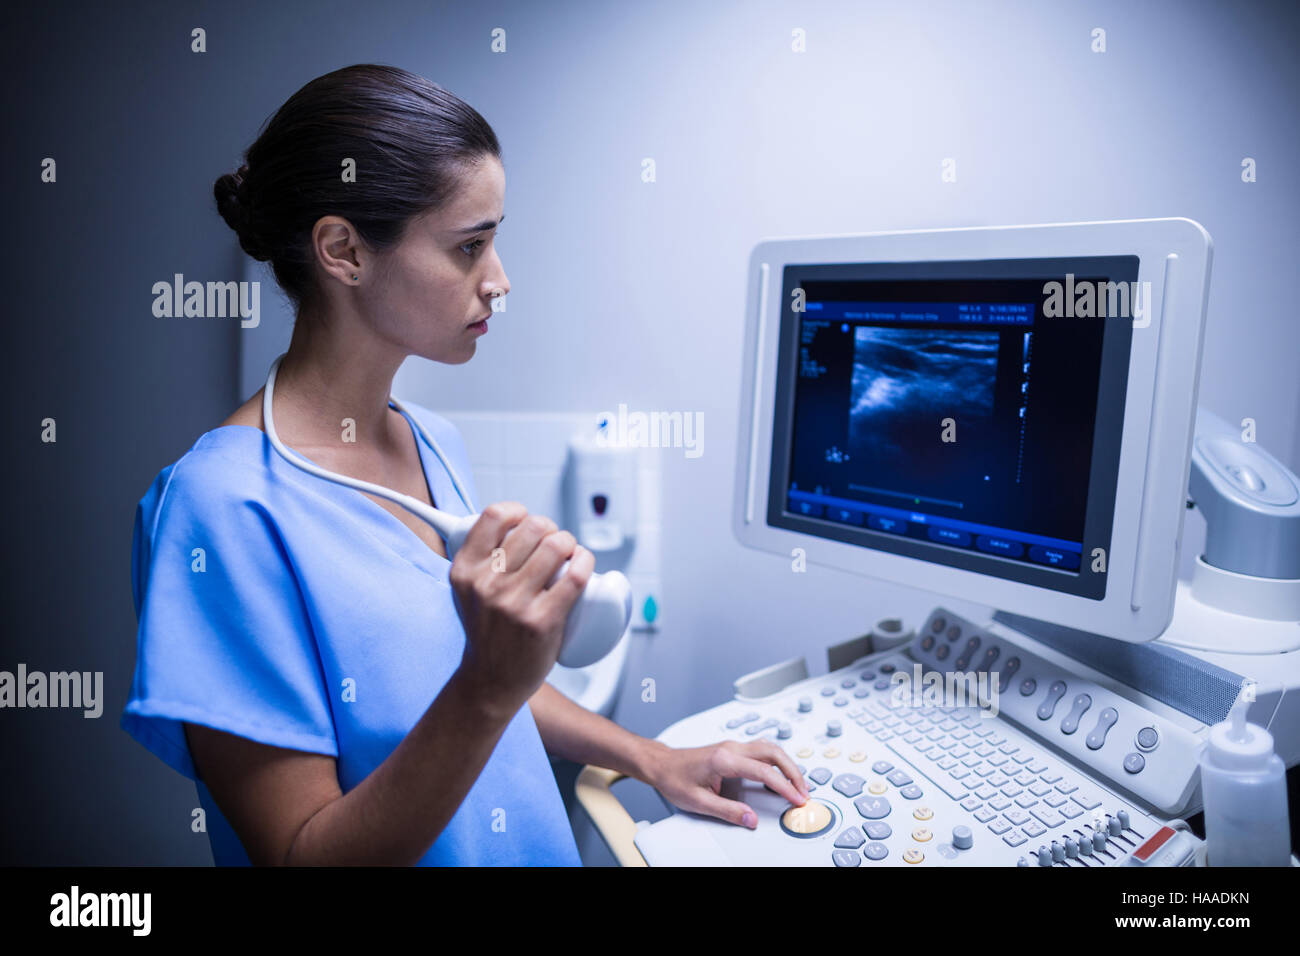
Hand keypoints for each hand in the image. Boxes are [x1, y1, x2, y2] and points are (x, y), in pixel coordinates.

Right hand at [449, 502, 594, 719]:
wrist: (491, 681)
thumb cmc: (488, 630)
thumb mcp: (468, 591)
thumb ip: (479, 558)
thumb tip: (510, 520)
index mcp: (464, 571)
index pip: (494, 515)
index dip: (518, 511)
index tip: (526, 521)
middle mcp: (486, 584)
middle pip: (533, 526)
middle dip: (550, 529)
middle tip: (553, 545)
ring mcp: (514, 603)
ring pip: (557, 545)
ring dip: (569, 544)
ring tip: (568, 556)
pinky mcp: (543, 620)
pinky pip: (575, 575)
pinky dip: (585, 561)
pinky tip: (583, 562)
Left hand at [647, 740, 809, 828]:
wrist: (661, 764)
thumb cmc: (674, 778)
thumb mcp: (698, 802)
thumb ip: (727, 811)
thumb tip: (750, 819)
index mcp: (724, 760)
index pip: (764, 771)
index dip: (784, 787)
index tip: (796, 799)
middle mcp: (731, 748)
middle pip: (773, 752)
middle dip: (793, 772)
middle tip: (804, 791)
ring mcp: (732, 746)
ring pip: (769, 748)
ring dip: (787, 764)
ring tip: (797, 784)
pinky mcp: (732, 749)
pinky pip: (761, 750)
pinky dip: (776, 761)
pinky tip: (780, 774)